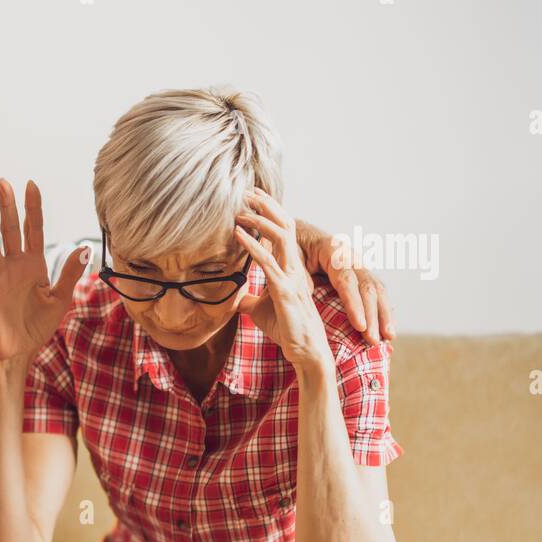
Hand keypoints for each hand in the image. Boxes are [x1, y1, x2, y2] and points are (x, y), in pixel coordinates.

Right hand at [0, 178, 89, 361]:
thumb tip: (83, 248)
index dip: (33, 208)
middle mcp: (15, 265)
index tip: (31, 185)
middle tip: (3, 182)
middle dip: (8, 206)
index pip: (33, 229)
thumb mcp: (60, 298)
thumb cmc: (38, 326)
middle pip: (11, 229)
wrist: (20, 350)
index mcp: (34, 264)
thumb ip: (70, 273)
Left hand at [235, 188, 334, 374]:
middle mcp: (294, 268)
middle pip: (284, 225)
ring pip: (280, 237)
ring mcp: (292, 278)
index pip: (282, 231)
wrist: (305, 351)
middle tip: (247, 190)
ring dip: (258, 220)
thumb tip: (236, 299)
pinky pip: (268, 263)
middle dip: (266, 205)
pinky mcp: (285, 292)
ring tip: (240, 209)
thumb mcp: (262, 310)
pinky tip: (237, 234)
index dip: (269, 211)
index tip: (251, 197)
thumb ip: (251, 300)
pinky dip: (252, 246)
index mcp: (291, 267)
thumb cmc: (287, 329)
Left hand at [294, 219, 394, 343]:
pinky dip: (382, 312)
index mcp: (332, 250)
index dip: (354, 304)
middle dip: (373, 315)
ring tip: (388, 338)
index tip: (360, 326)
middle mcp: (351, 256)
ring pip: (376, 290)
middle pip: (367, 286)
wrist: (295, 235)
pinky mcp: (360, 276)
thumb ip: (297, 274)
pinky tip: (386, 330)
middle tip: (374, 341)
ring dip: (383, 316)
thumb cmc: (288, 247)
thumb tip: (307, 293)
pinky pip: (375, 294)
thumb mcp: (289, 257)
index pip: (346, 280)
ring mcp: (358, 265)